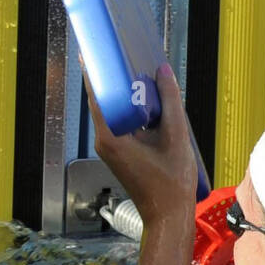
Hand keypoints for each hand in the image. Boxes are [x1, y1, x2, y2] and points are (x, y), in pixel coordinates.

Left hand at [84, 62, 197, 224]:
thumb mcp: (176, 136)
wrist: (168, 214)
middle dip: (107, 78)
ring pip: (112, 112)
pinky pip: (119, 123)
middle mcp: (104, 142)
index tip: (88, 51)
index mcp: (111, 137)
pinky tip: (142, 97)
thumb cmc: (171, 182)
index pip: (97, 96)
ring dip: (120, 93)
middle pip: (102, 101)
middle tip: (112, 53)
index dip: (93, 72)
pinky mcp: (118, 152)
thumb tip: (163, 72)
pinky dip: (128, 108)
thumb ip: (170, 102)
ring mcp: (110, 148)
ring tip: (129, 70)